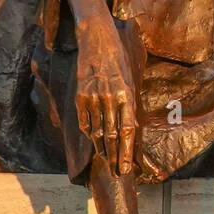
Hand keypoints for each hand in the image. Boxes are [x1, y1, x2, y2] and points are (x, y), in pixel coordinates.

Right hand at [74, 14, 136, 176]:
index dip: (127, 153)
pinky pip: (84, 121)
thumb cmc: (118, 61)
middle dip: (115, 157)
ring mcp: (94, 97)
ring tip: (106, 160)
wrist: (97, 40)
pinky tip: (93, 141)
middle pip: (113, 135)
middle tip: (117, 172)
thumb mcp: (130, 80)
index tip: (126, 169)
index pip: (128, 131)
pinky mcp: (80, 95)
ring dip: (102, 148)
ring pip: (97, 131)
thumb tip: (132, 129)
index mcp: (127, 95)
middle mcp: (111, 98)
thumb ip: (130, 105)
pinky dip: (89, 133)